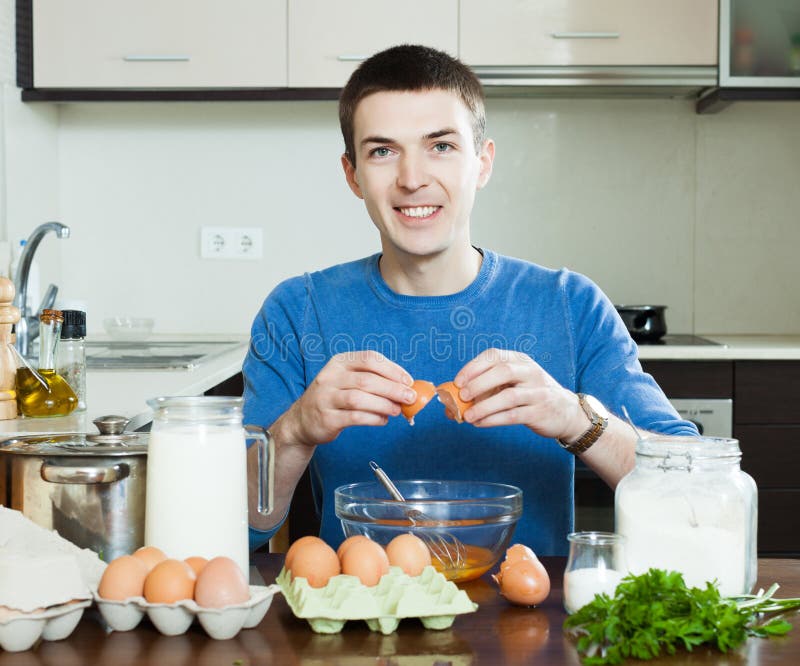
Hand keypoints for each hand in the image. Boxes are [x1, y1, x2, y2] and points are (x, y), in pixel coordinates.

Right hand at [281, 350, 413, 447]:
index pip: (369, 359)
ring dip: (383, 404)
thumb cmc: (335, 397)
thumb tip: (407, 387)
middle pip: (366, 379)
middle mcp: (330, 377)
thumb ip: (374, 380)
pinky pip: (354, 417)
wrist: (302, 420)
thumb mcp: (348, 381)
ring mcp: (325, 397)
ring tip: (397, 410)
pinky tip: (383, 420)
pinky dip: (373, 418)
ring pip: (359, 398)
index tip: (408, 381)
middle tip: (410, 397)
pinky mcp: (326, 418)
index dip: (392, 369)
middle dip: (392, 388)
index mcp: (339, 362)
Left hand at [454, 348, 586, 440]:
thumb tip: (450, 406)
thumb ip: (484, 390)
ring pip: (509, 396)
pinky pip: (514, 415)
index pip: (494, 356)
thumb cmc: (529, 395)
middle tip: (462, 396)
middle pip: (504, 371)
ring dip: (484, 406)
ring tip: (468, 416)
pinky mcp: (539, 412)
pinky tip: (480, 423)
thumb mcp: (512, 384)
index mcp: (520, 360)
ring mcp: (537, 392)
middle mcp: (530, 372)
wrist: (565, 412)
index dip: (474, 367)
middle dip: (479, 383)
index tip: (458, 382)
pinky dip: (494, 419)